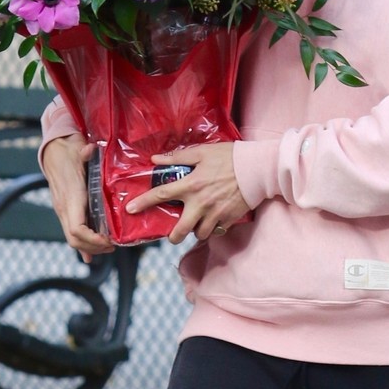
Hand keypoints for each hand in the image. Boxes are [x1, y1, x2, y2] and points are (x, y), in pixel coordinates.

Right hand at [41, 134, 114, 262]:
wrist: (53, 151)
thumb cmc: (68, 151)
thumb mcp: (78, 149)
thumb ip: (85, 153)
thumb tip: (89, 149)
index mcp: (70, 198)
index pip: (76, 229)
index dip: (92, 240)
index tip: (108, 240)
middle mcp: (64, 208)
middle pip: (74, 239)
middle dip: (94, 247)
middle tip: (112, 246)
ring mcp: (63, 210)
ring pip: (72, 239)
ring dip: (90, 247)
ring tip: (108, 247)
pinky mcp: (66, 210)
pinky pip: (71, 232)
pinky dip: (82, 246)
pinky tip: (89, 257)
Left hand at [126, 143, 248, 244]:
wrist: (258, 169)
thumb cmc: (230, 157)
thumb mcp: (202, 152)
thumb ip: (178, 156)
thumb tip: (156, 160)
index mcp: (191, 185)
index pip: (162, 195)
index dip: (144, 203)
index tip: (130, 210)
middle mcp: (201, 203)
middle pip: (180, 230)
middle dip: (173, 237)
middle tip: (172, 235)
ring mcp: (215, 214)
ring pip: (199, 234)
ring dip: (195, 231)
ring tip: (196, 224)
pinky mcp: (229, 219)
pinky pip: (216, 231)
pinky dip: (212, 229)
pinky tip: (213, 221)